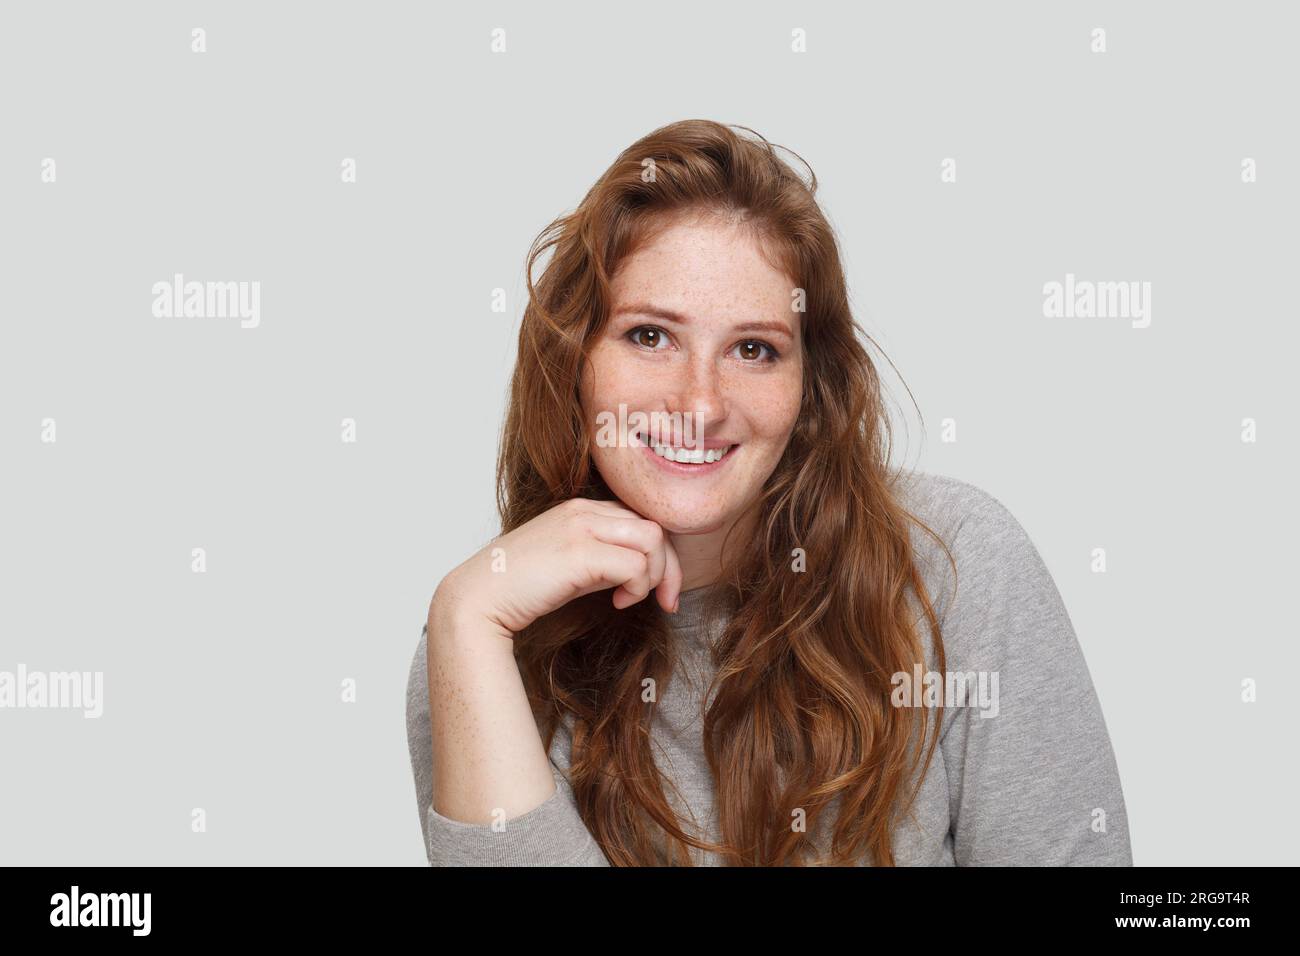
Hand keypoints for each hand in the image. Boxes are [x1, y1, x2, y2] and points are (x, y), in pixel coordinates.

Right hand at [433, 497, 683, 635]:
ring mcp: (580, 528)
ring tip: (632, 599)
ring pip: (653, 540)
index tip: (659, 589)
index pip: (641, 519)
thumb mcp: (568, 565)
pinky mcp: (579, 553)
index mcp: (580, 509)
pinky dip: (637, 588)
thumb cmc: (519, 589)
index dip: (660, 554)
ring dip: (655, 576)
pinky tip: (618, 604)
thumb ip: (600, 557)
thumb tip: (637, 572)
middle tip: (666, 601)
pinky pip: (636, 565)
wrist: (477, 600)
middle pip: (654, 526)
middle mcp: (583, 510)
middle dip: (670, 567)